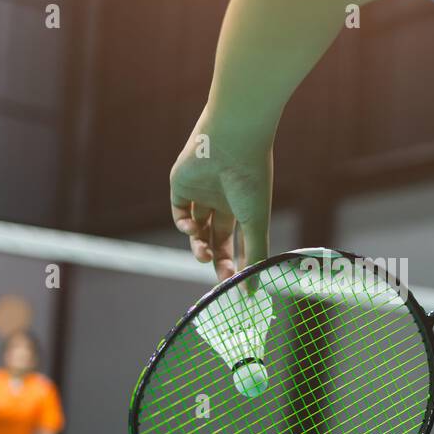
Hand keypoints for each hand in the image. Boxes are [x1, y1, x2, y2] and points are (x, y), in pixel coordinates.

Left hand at [170, 110, 272, 281]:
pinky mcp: (181, 183)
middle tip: (219, 276)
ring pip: (194, 228)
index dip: (230, 262)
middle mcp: (219, 199)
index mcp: (239, 207)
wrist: (233, 143)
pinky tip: (191, 228)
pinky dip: (183, 224)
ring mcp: (199, 192)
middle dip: (214, 258)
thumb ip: (254, 255)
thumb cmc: (250, 180)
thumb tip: (252, 290)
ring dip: (198, 245)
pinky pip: (178, 211)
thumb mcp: (255, 223)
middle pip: (212, 238)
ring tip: (204, 253)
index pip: (231, 242)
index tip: (233, 282)